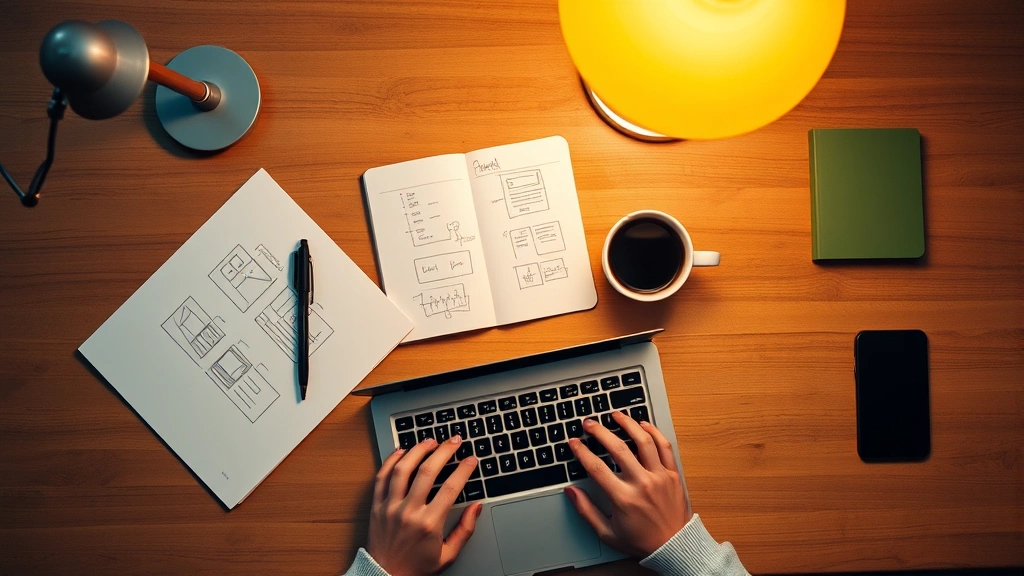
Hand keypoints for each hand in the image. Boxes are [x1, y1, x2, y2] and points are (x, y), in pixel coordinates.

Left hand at [367, 436, 481, 575]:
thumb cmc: (417, 568)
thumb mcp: (448, 555)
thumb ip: (465, 530)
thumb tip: (476, 507)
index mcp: (429, 524)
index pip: (450, 488)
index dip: (463, 470)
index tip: (471, 459)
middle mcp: (408, 512)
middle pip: (427, 471)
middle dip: (444, 451)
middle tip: (454, 441)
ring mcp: (390, 507)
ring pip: (403, 469)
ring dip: (417, 450)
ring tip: (430, 441)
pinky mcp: (376, 506)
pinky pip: (381, 477)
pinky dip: (390, 461)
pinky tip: (402, 451)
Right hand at [564, 412, 691, 557]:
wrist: (675, 547)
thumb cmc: (641, 541)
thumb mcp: (607, 533)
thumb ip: (586, 511)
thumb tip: (571, 492)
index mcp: (624, 499)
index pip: (596, 468)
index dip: (582, 452)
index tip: (574, 442)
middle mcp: (642, 484)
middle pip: (617, 448)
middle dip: (600, 431)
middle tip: (589, 423)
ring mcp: (660, 477)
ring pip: (643, 441)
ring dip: (628, 424)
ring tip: (616, 415)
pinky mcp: (673, 474)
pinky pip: (665, 447)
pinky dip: (654, 432)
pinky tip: (643, 425)